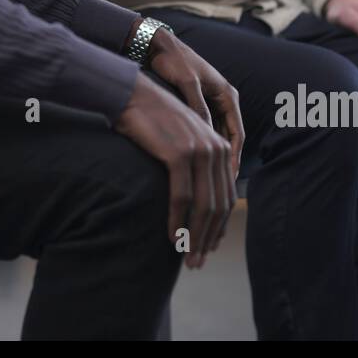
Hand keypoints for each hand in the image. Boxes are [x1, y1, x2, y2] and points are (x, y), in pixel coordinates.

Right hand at [112, 72, 235, 270]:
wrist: (130, 95)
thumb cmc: (151, 120)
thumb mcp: (181, 140)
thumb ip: (195, 163)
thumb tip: (196, 199)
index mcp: (220, 147)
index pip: (227, 197)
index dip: (219, 227)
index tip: (209, 248)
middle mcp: (215, 149)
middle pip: (218, 206)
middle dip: (208, 239)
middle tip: (197, 262)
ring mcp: (198, 151)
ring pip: (203, 206)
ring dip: (195, 237)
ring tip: (187, 258)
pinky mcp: (179, 154)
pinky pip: (181, 198)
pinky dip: (178, 222)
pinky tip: (172, 238)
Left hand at [146, 27, 245, 188]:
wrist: (158, 44)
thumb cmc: (174, 61)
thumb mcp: (187, 84)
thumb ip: (197, 108)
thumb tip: (206, 138)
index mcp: (227, 94)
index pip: (237, 134)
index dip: (233, 158)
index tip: (228, 178)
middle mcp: (222, 100)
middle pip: (228, 139)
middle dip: (225, 163)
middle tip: (219, 188)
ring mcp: (210, 103)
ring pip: (215, 137)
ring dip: (213, 157)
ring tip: (206, 180)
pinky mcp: (196, 105)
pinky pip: (203, 131)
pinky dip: (200, 147)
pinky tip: (193, 163)